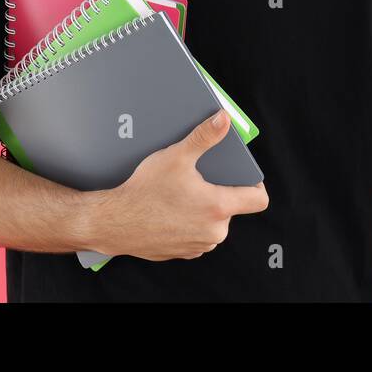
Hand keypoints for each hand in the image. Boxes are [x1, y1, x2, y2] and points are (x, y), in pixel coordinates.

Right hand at [85, 109, 268, 260]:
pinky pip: (196, 235)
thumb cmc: (144, 191)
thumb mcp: (176, 157)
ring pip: (213, 223)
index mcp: (218, 208)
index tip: (244, 176)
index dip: (255, 184)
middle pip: (232, 208)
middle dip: (219, 192)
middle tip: (199, 179)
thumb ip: (204, 136)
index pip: (258, 199)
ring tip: (182, 194)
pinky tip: (171, 210)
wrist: (113, 222)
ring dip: (203, 209)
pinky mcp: (183, 253)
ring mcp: (198, 246)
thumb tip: (225, 119)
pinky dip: (189, 223)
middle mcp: (213, 232)